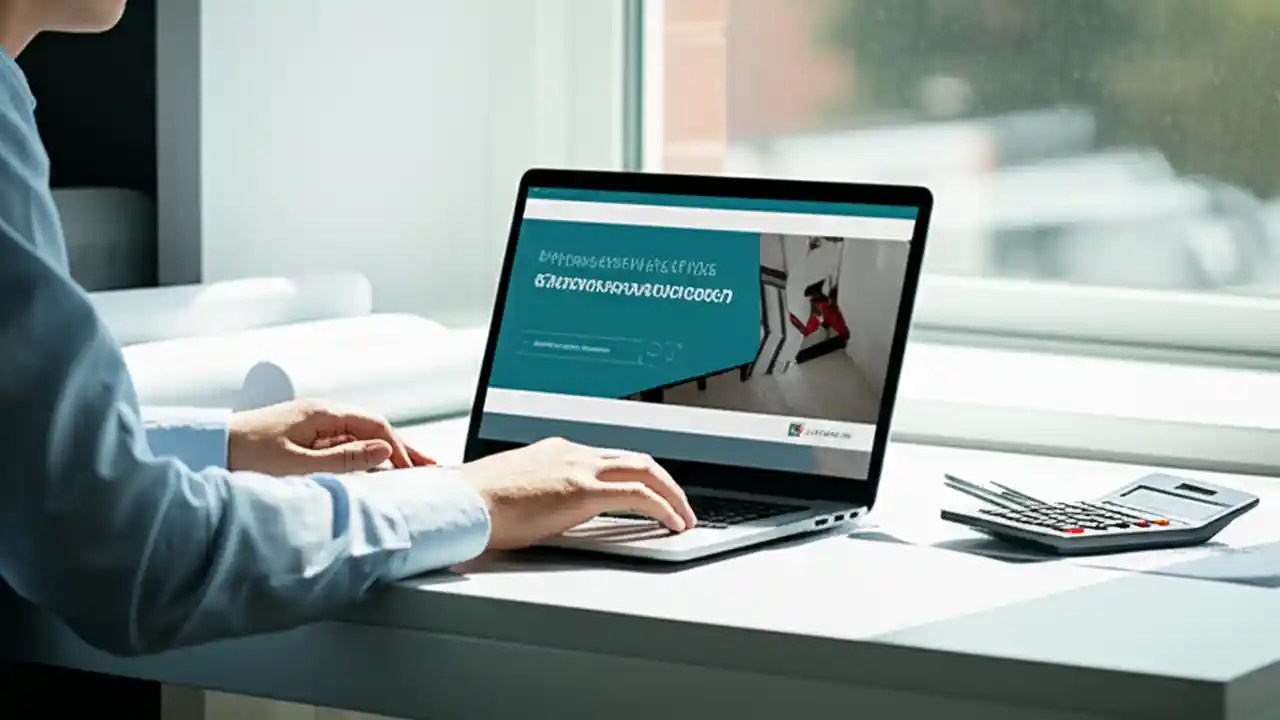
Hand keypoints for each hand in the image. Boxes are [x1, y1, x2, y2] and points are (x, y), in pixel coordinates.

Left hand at [228, 399, 434, 474]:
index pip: (374, 426)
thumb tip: (384, 452)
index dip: (398, 448)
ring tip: (409, 472)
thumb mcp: (299, 464)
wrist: (204, 451)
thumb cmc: (242, 456)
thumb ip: (344, 459)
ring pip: (358, 438)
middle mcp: (320, 415)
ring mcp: (310, 427)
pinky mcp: (301, 440)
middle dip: (402, 449)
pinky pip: (342, 447)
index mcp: (321, 413)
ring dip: (384, 455)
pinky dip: (363, 459)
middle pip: (372, 429)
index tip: (415, 470)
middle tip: (430, 467)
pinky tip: (373, 473)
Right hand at [459, 437, 696, 549]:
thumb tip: (548, 513)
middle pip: (635, 459)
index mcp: (556, 451)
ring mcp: (578, 468)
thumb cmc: (476, 503)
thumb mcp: (517, 491)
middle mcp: (571, 452)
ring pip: (644, 470)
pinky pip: (638, 496)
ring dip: (671, 493)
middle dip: (664, 481)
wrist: (460, 502)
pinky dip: (663, 507)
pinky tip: (673, 523)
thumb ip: (541, 494)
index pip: (610, 457)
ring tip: (684, 515)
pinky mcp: (582, 492)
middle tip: (678, 503)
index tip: (651, 491)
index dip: (637, 475)